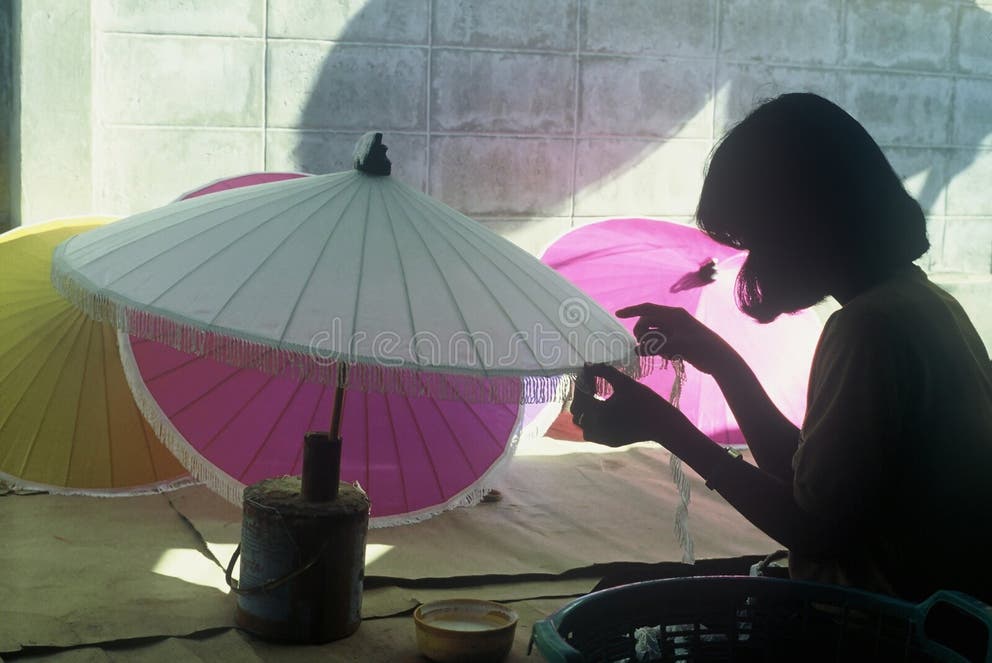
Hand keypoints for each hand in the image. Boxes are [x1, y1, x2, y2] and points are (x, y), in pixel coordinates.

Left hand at [570, 363, 683, 446]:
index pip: (581, 395)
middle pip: (577, 411)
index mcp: (598, 411)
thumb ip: (604, 371)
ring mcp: (602, 438)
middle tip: (590, 385)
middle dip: (581, 397)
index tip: (588, 373)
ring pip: (582, 425)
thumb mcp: (624, 382)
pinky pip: (593, 433)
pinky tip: (603, 411)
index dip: (582, 383)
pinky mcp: (609, 442)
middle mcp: (596, 428)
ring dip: (585, 412)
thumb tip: (589, 365)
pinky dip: (593, 422)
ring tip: (595, 399)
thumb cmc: (645, 401)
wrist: (663, 424)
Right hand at [616, 303, 733, 375]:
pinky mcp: (676, 341)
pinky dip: (659, 349)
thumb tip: (636, 350)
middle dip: (642, 334)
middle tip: (643, 347)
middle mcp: (672, 320)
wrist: (718, 358)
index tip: (617, 314)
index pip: (647, 309)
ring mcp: (674, 330)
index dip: (632, 311)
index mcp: (673, 314)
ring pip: (653, 334)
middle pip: (647, 323)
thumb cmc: (699, 347)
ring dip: (652, 344)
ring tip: (663, 354)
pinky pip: (660, 342)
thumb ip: (654, 347)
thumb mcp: (675, 346)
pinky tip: (670, 357)